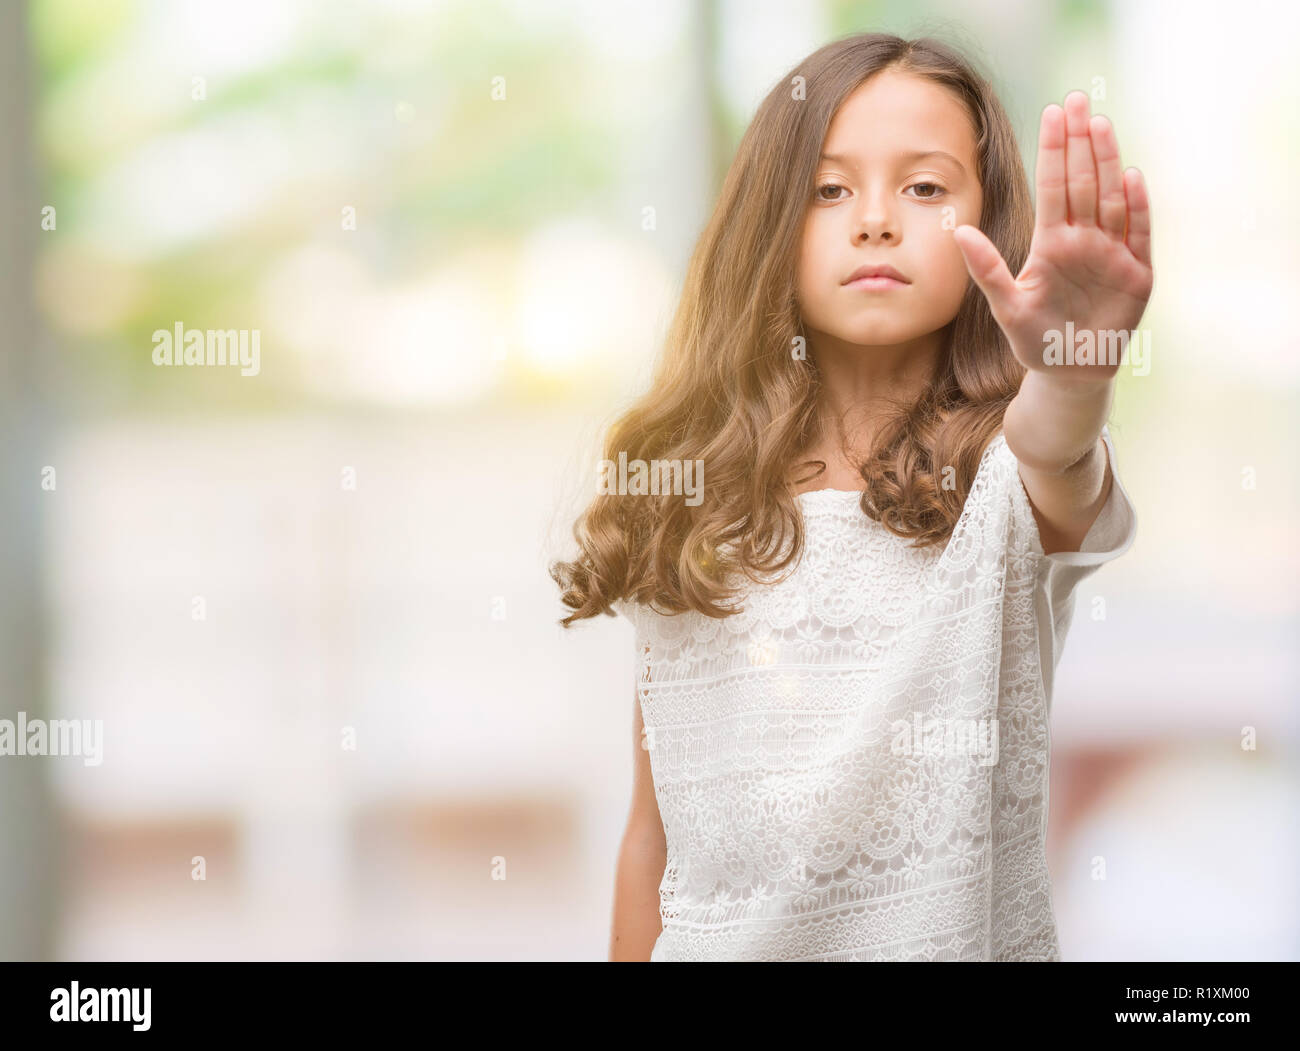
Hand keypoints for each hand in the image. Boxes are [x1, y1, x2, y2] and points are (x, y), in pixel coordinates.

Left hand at [952, 91, 1152, 383]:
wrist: (1069, 371)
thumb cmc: (1035, 338)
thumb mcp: (1006, 306)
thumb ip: (986, 269)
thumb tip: (958, 231)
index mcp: (1052, 242)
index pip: (1055, 186)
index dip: (1055, 150)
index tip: (1053, 111)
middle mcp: (1084, 240)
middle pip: (1085, 182)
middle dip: (1081, 141)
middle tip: (1078, 100)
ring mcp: (1112, 253)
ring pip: (1112, 198)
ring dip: (1107, 162)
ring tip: (1100, 125)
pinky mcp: (1136, 274)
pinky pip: (1138, 233)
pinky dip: (1136, 207)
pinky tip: (1131, 176)